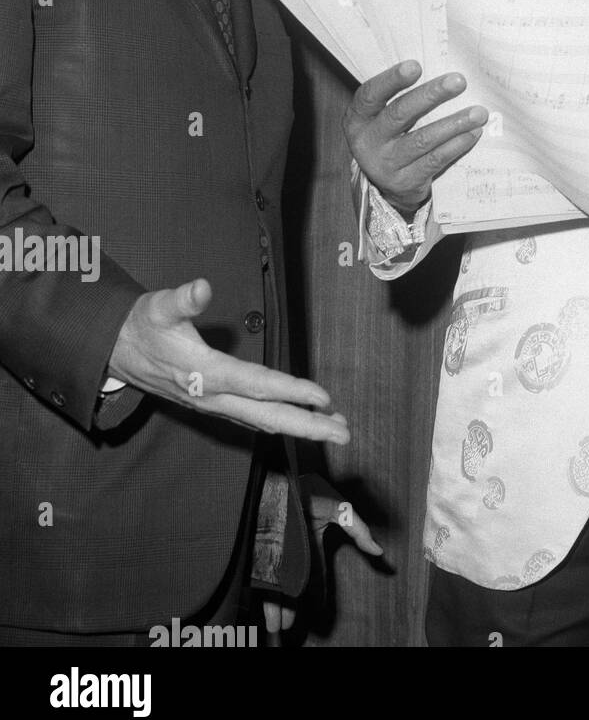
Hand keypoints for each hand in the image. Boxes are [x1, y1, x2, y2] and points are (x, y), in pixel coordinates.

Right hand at [108, 279, 348, 443]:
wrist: (112, 350)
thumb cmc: (141, 325)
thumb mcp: (158, 307)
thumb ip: (183, 299)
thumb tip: (202, 288)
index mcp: (205, 372)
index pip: (257, 384)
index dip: (292, 391)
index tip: (324, 397)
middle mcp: (213, 396)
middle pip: (267, 416)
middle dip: (307, 425)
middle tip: (344, 432)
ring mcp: (213, 405)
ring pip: (262, 421)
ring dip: (299, 426)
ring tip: (335, 428)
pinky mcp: (212, 404)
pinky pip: (252, 418)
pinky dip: (279, 421)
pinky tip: (298, 421)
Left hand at [261, 491, 382, 637]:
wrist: (275, 479)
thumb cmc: (307, 489)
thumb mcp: (338, 508)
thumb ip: (358, 529)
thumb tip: (378, 550)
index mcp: (310, 539)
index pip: (316, 570)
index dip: (319, 589)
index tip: (321, 608)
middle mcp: (291, 547)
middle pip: (291, 582)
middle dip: (291, 605)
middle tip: (288, 626)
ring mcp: (272, 550)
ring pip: (274, 584)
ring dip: (276, 607)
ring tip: (277, 626)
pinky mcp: (254, 551)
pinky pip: (257, 578)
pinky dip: (262, 596)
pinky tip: (265, 612)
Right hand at [344, 61, 488, 214]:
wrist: (385, 186)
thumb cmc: (391, 137)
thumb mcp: (384, 117)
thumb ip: (402, 97)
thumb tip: (443, 75)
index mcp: (359, 118)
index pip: (371, 94)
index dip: (391, 80)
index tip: (416, 66)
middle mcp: (368, 141)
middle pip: (400, 114)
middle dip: (432, 95)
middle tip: (459, 81)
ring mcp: (386, 163)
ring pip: (422, 139)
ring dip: (453, 123)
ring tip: (478, 112)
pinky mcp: (406, 181)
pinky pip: (434, 160)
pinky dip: (456, 145)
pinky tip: (473, 133)